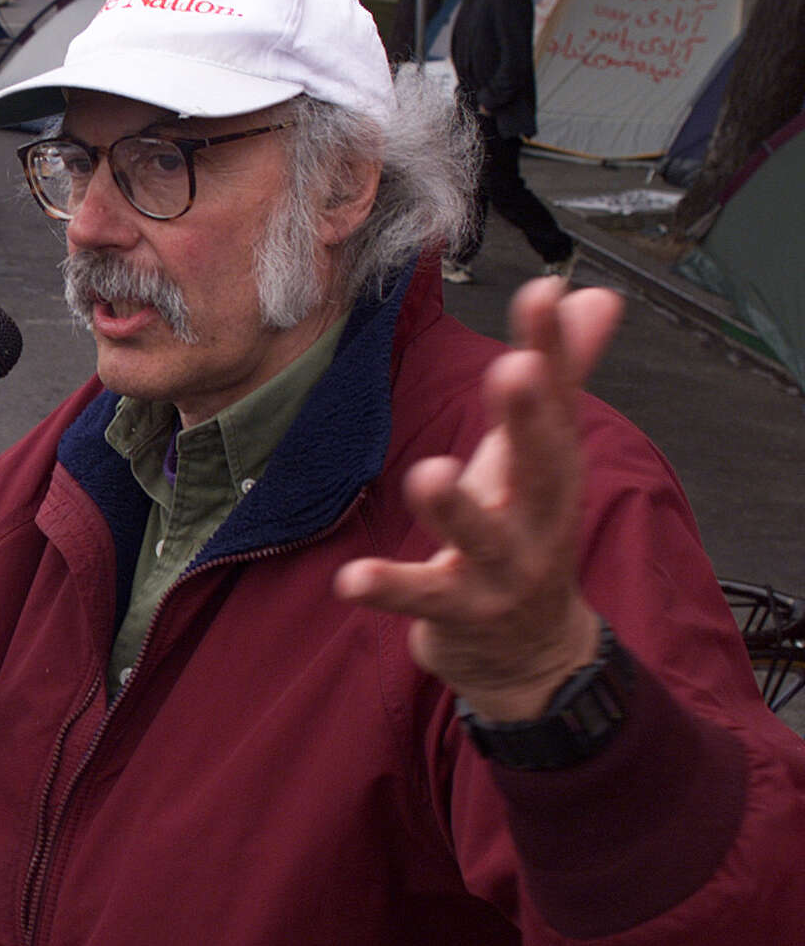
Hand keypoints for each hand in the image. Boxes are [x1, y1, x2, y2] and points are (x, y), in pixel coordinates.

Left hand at [334, 278, 622, 720]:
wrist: (532, 653)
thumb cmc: (526, 531)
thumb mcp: (541, 456)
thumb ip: (563, 375)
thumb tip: (595, 294)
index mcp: (552, 471)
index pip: (557, 403)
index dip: (553, 349)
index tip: (543, 292)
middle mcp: (538, 519)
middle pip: (541, 467)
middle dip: (527, 419)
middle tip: (514, 367)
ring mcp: (502, 572)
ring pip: (483, 539)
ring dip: (457, 508)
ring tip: (429, 472)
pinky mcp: (458, 614)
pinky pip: (422, 599)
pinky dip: (390, 588)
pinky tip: (350, 579)